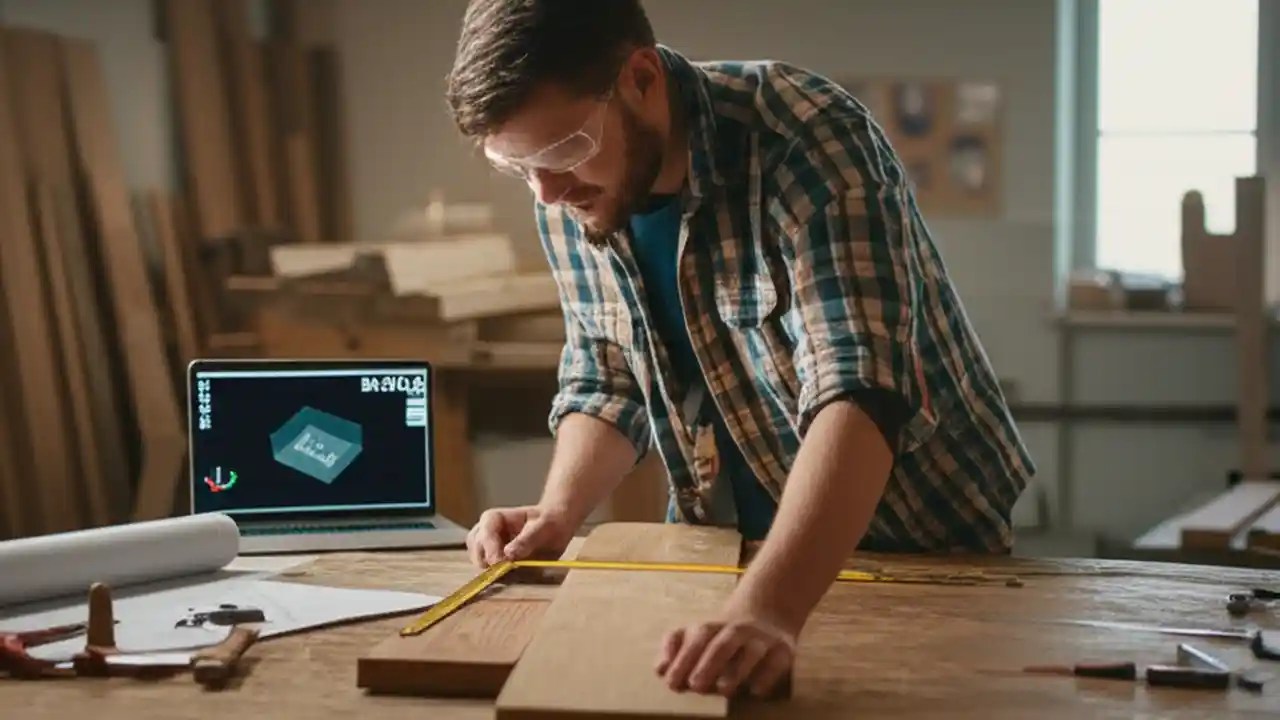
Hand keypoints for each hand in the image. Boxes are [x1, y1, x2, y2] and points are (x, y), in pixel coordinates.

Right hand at [466, 505, 576, 567]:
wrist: (557, 527)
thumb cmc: (550, 522)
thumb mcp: (543, 527)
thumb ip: (527, 540)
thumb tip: (508, 554)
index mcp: (493, 518)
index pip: (484, 536)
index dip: (491, 551)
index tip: (503, 564)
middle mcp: (484, 532)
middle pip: (475, 550)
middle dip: (489, 562)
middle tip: (507, 571)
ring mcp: (486, 547)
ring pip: (478, 562)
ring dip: (491, 571)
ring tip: (512, 573)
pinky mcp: (493, 561)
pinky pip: (487, 572)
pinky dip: (496, 576)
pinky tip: (511, 577)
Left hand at [654, 604, 796, 697]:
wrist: (767, 612)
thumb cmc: (722, 636)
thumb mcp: (696, 636)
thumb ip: (675, 648)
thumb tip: (660, 669)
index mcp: (711, 628)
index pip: (696, 638)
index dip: (683, 659)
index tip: (672, 682)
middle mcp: (737, 631)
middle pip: (722, 643)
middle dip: (708, 664)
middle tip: (696, 685)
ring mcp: (761, 639)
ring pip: (751, 651)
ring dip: (737, 670)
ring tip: (724, 689)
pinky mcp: (783, 650)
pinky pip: (776, 662)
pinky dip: (767, 676)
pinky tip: (755, 691)